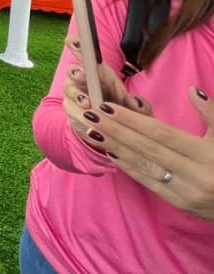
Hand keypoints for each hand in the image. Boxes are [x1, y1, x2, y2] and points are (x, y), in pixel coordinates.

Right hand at [62, 40, 149, 147]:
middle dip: (76, 73)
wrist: (112, 128)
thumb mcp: (135, 108)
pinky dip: (79, 116)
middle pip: (73, 71)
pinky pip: (70, 110)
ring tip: (87, 106)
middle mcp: (83, 80)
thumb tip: (136, 103)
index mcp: (99, 72)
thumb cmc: (123, 110)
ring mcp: (74, 94)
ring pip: (69, 91)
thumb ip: (139, 106)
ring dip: (77, 97)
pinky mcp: (70, 109)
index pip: (86, 54)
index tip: (75, 41)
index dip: (78, 45)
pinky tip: (88, 123)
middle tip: (82, 76)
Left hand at [81, 87, 213, 219]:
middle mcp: (196, 175)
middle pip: (148, 149)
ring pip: (145, 166)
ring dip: (116, 148)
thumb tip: (192, 90)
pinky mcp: (181, 203)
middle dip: (117, 131)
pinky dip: (129, 168)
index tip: (108, 107)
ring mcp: (187, 192)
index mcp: (208, 155)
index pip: (162, 134)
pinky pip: (150, 183)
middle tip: (91, 115)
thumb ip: (212, 113)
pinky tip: (112, 154)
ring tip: (93, 132)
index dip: (133, 120)